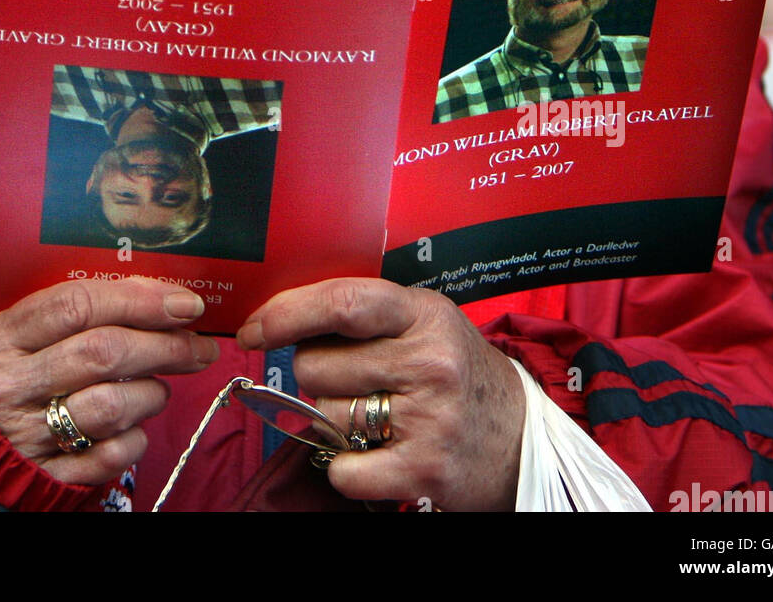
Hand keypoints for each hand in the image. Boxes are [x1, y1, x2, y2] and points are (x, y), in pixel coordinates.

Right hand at [0, 277, 219, 484]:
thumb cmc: (2, 369)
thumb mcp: (21, 329)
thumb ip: (81, 309)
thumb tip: (156, 294)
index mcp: (5, 336)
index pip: (79, 305)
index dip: (140, 300)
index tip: (184, 303)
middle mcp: (12, 383)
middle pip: (103, 354)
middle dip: (165, 346)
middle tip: (199, 346)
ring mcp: (24, 433)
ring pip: (110, 407)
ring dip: (152, 394)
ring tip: (158, 387)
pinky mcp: (41, 476)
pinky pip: (106, 458)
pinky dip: (135, 440)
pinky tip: (134, 427)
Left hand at [237, 278, 524, 510]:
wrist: (519, 437)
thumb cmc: (455, 371)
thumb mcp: (421, 322)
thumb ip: (363, 314)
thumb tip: (279, 319)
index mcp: (422, 313)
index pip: (341, 303)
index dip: (286, 314)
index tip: (253, 329)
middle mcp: (428, 361)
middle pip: (316, 364)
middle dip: (318, 372)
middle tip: (356, 379)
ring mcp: (429, 418)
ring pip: (323, 413)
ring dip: (334, 417)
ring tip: (377, 412)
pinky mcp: (424, 470)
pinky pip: (342, 468)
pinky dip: (346, 466)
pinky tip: (375, 452)